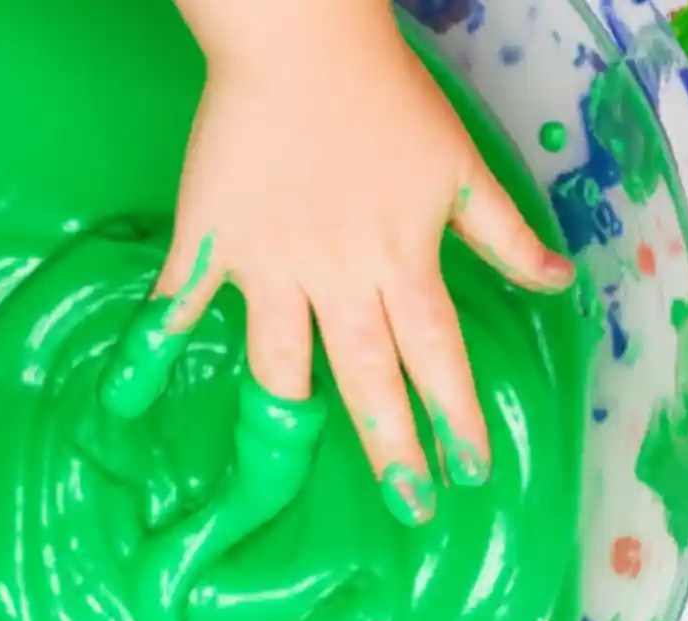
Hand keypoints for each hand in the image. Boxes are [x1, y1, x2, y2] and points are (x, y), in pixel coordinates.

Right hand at [106, 4, 573, 524]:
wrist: (301, 48)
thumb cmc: (385, 101)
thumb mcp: (460, 167)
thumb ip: (504, 234)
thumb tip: (558, 283)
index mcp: (402, 259)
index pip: (436, 355)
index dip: (454, 417)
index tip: (469, 472)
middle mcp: (339, 275)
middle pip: (368, 376)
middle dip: (391, 445)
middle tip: (409, 505)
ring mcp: (270, 264)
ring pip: (279, 358)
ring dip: (288, 413)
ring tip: (284, 464)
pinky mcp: (213, 242)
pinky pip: (180, 301)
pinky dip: (156, 342)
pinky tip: (130, 390)